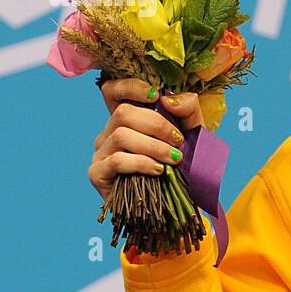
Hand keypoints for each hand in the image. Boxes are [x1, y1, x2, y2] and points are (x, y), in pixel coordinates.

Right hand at [88, 78, 203, 202]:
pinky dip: (141, 163)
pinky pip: (116, 160)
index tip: (156, 95)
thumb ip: (187, 110)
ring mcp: (100, 153)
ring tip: (174, 159)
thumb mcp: (193, 133)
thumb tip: (167, 97)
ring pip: (121, 135)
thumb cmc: (183, 165)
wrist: (178, 204)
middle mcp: (109, 133)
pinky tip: (158, 170)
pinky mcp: (97, 174)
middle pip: (123, 113)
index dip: (130, 86)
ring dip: (154, 146)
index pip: (113, 90)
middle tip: (178, 141)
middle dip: (157, 125)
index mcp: (127, 119)